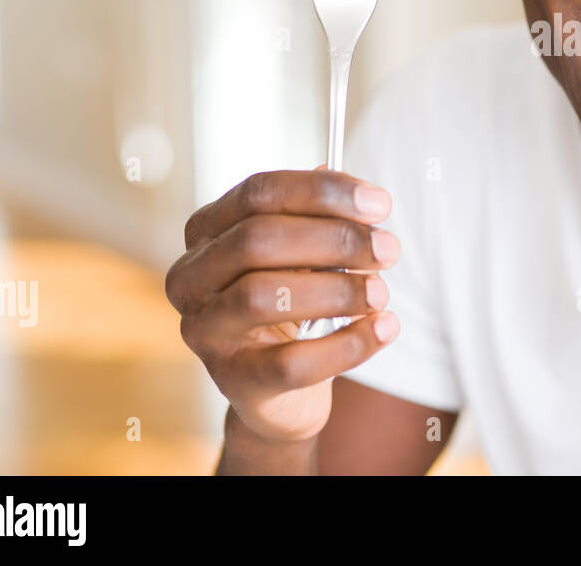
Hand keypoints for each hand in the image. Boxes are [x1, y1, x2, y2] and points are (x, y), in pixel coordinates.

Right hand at [167, 169, 399, 442]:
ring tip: (381, 293)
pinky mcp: (233, 380)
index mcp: (207, 231)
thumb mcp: (308, 254)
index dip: (322, 192)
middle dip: (335, 240)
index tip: (380, 204)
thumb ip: (326, 220)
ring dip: (338, 290)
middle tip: (389, 250)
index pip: (258, 193)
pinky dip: (347, 344)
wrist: (282, 386)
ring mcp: (204, 331)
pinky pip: (291, 362)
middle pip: (258, 239)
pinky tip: (383, 328)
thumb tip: (361, 196)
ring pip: (264, 296)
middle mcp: (191, 277)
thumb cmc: (295, 302)